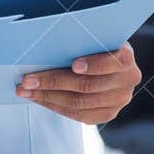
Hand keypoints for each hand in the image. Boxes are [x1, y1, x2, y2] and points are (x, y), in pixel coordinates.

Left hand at [16, 42, 140, 124]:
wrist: (112, 63)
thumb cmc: (97, 46)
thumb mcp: (96, 38)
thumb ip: (82, 42)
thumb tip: (49, 46)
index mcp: (125, 58)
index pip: (110, 63)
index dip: (93, 64)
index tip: (73, 64)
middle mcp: (127, 81)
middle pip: (87, 86)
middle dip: (53, 82)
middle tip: (28, 80)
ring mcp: (119, 101)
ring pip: (79, 103)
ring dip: (47, 97)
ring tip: (26, 91)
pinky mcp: (107, 114)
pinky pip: (78, 115)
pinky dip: (55, 107)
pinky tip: (39, 99)